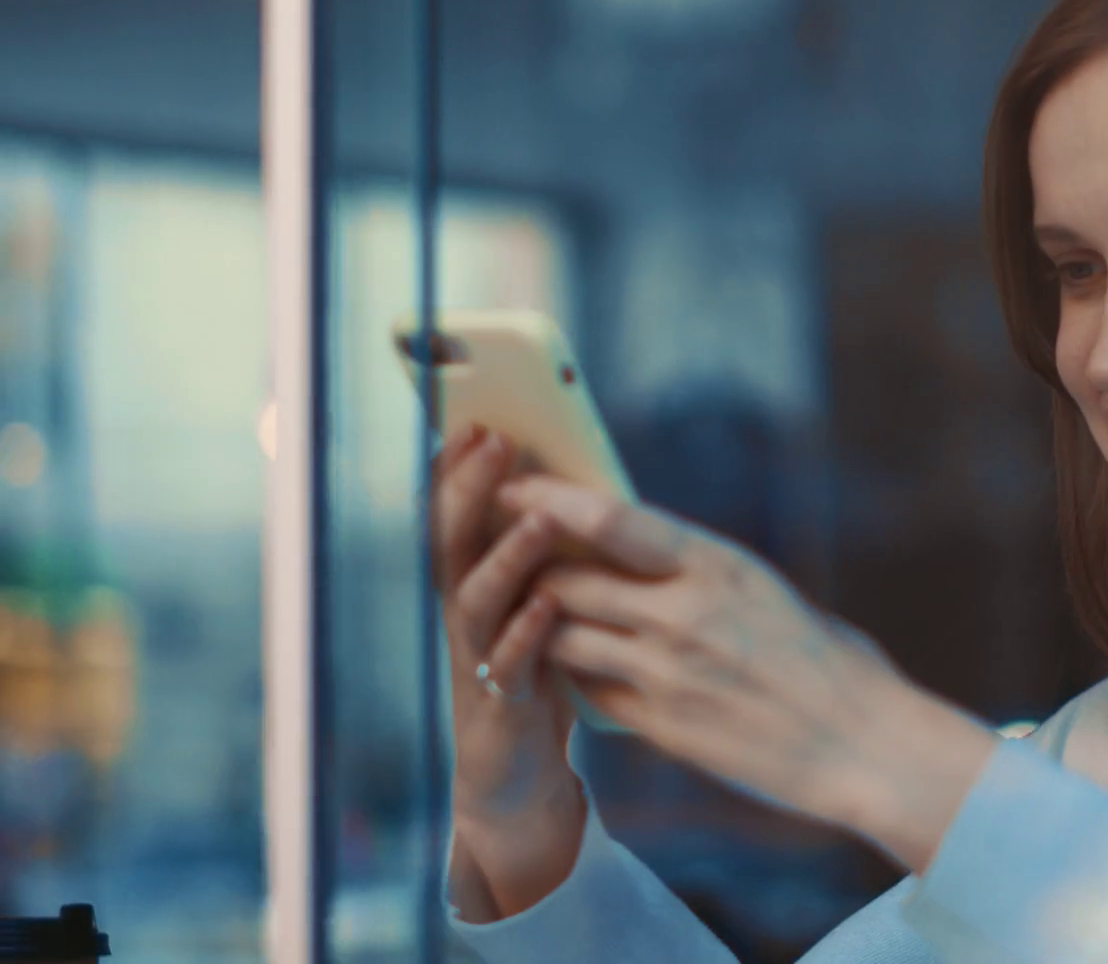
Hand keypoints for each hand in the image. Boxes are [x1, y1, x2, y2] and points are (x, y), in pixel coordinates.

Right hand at [431, 426, 579, 827]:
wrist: (513, 775)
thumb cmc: (531, 673)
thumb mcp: (531, 602)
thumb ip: (537, 555)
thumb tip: (564, 486)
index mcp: (474, 585)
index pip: (456, 516)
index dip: (457, 471)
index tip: (473, 421)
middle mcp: (465, 617)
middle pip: (453, 543)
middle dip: (468, 490)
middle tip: (491, 442)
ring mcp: (477, 660)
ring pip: (478, 599)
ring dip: (505, 556)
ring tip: (533, 518)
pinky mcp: (502, 705)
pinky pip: (510, 664)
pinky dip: (526, 632)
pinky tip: (545, 604)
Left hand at [498, 475, 1000, 871]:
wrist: (865, 744)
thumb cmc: (830, 661)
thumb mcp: (765, 591)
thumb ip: (700, 571)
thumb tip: (640, 548)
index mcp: (718, 565)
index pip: (608, 518)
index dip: (548, 500)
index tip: (514, 488)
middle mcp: (683, 615)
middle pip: (566, 579)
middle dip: (528, 565)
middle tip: (504, 553)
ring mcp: (666, 675)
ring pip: (562, 635)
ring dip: (542, 621)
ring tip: (534, 610)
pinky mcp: (661, 726)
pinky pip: (587, 691)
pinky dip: (572, 672)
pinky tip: (575, 664)